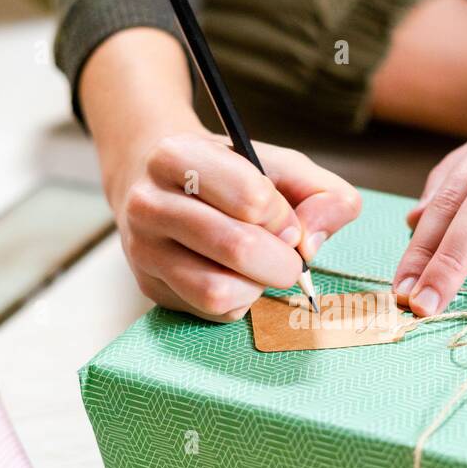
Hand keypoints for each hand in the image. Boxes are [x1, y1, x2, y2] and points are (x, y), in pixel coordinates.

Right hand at [112, 128, 360, 321]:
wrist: (163, 183)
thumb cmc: (232, 175)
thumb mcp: (283, 167)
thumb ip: (323, 195)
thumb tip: (310, 244)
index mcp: (177, 156)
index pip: (252, 200)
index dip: (285, 217)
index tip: (285, 219)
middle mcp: (149, 203)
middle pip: (237, 249)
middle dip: (281, 261)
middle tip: (287, 256)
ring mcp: (143, 249)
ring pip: (217, 291)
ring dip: (256, 286)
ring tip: (258, 267)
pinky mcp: (150, 286)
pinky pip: (209, 311)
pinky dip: (238, 300)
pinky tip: (234, 276)